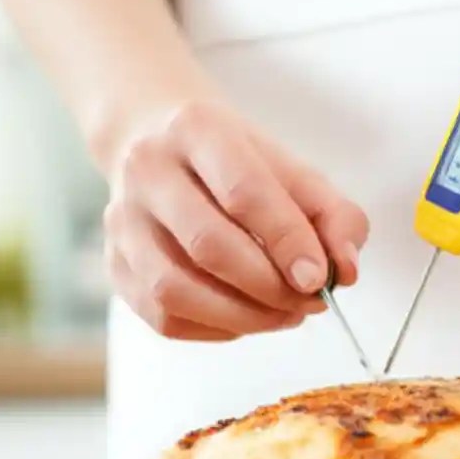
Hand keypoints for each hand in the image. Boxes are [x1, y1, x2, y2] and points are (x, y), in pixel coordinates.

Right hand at [102, 99, 368, 340]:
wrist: (156, 141)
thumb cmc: (230, 160)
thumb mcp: (288, 167)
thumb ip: (332, 214)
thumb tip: (344, 270)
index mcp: (196, 129)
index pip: (244, 192)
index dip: (287, 242)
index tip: (319, 279)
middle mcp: (148, 170)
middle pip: (208, 245)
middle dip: (269, 287)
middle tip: (307, 302)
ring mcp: (122, 219)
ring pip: (174, 290)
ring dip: (240, 316)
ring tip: (281, 315)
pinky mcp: (114, 262)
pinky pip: (161, 317)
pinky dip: (212, 329)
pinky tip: (242, 317)